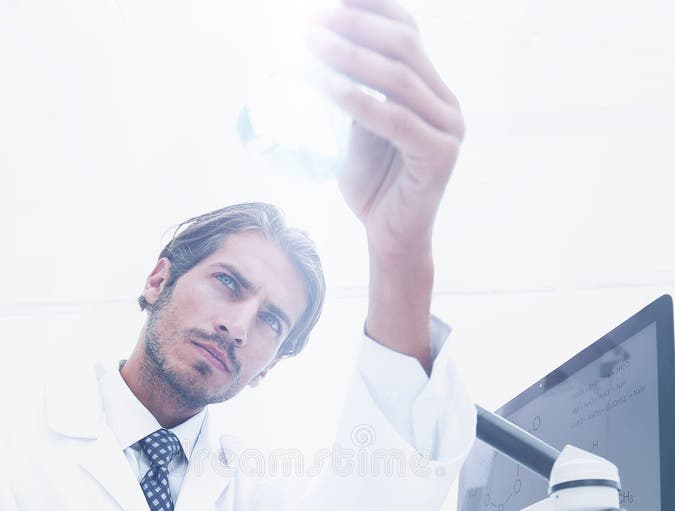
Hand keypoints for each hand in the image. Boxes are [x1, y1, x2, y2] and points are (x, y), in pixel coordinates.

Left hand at [308, 0, 463, 259]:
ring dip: (350, 56)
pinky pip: (394, 120)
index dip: (372, 8)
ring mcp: (448, 129)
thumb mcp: (359, 132)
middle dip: (356, 26)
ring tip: (310, 43)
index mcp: (432, 91)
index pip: (407, 33)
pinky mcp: (439, 156)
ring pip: (399, 79)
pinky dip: (357, 99)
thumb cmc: (374, 188)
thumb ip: (354, 96)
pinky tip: (325, 85)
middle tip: (312, 20)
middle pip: (404, 46)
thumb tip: (321, 53)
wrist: (390, 240)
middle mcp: (447, 104)